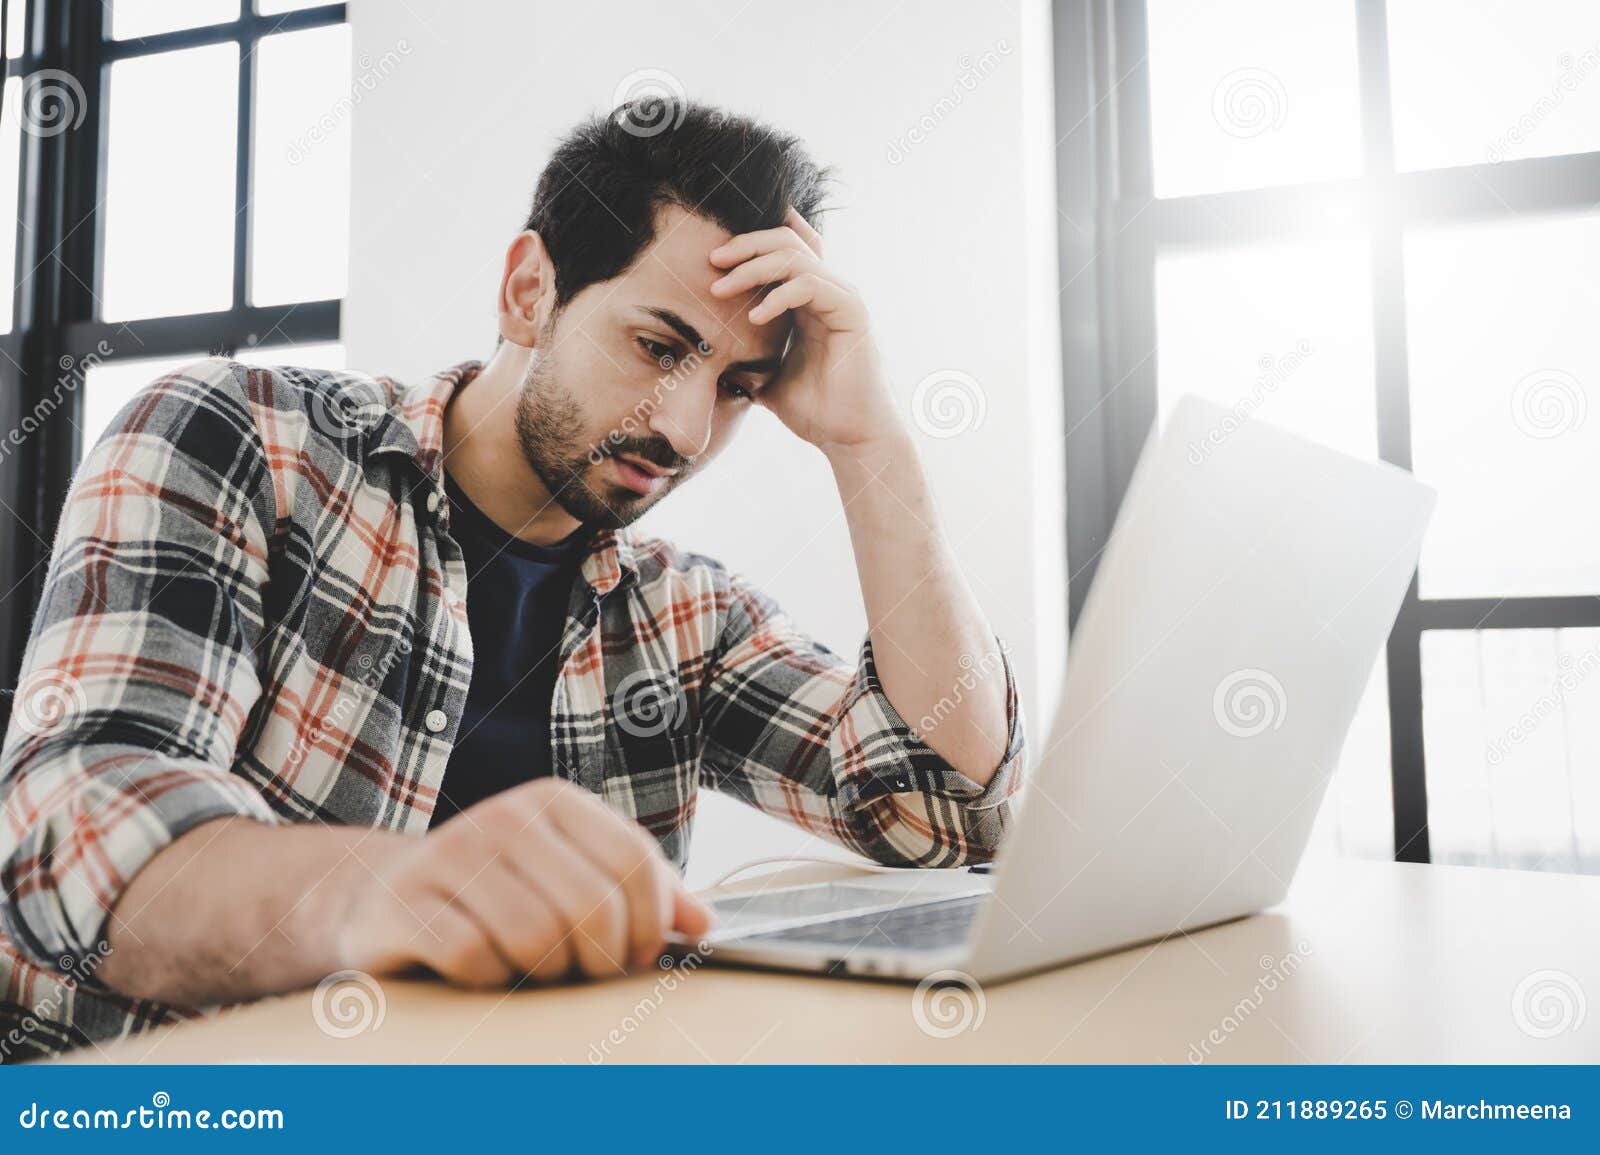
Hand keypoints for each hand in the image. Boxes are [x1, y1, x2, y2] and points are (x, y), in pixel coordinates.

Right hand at [332, 779, 711, 985]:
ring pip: (538, 938)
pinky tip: (480, 970)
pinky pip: (477, 959)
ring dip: (543, 974)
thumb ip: (643, 895)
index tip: (638, 956)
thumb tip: (704, 924)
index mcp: (555, 802)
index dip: (650, 923)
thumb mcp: (572, 877)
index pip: (635, 861)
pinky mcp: (406, 902)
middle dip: (600, 959)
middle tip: (583, 973)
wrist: (380, 897)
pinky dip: (490, 980)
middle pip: (593, 906)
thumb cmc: (497, 895)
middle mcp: (505, 816)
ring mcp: (451, 854)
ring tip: (529, 968)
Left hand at [708, 208, 905, 454]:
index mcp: (809, 300)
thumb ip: (747, 360)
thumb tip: (709, 362)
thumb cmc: (815, 412)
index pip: (785, 249)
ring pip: (795, 257)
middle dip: (745, 245)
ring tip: (721, 289)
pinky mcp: (852, 313)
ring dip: (753, 268)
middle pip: (787, 240)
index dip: (751, 242)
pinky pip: (810, 286)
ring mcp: (842, 298)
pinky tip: (754, 317)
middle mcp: (829, 291)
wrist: (849, 439)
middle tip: (712, 261)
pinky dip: (778, 296)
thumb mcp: (769, 378)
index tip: (714, 258)